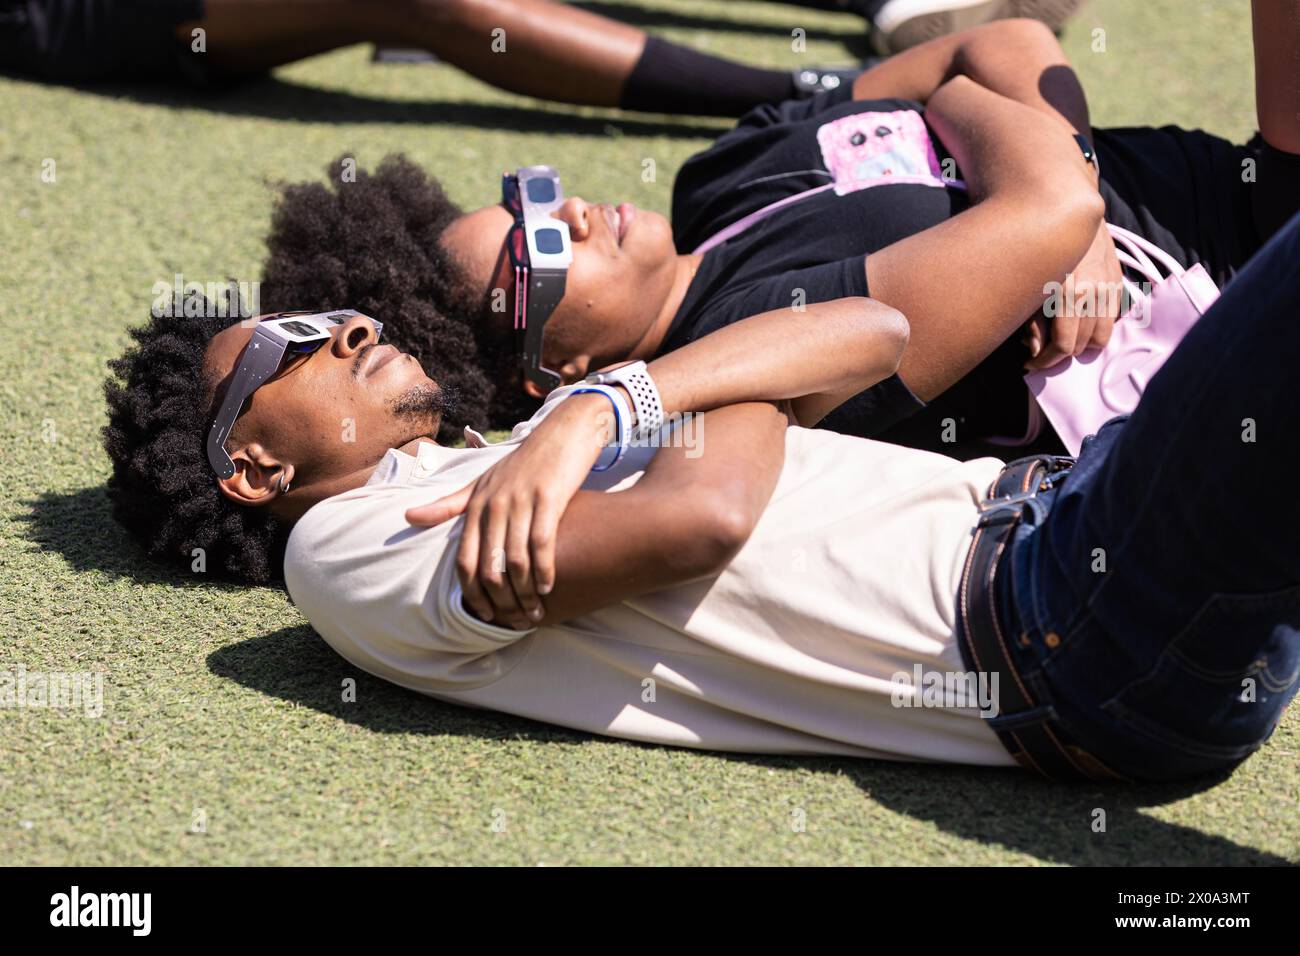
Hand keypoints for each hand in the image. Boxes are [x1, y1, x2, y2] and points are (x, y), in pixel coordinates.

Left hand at [404, 392, 618, 628]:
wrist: (562, 432)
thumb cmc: (523, 463)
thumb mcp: (482, 482)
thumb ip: (448, 505)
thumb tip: (407, 516)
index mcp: (476, 505)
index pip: (465, 560)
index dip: (473, 594)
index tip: (487, 616)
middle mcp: (493, 504)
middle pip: (489, 567)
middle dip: (502, 601)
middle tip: (516, 620)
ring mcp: (520, 501)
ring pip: (515, 560)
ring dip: (525, 593)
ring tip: (535, 611)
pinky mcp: (548, 497)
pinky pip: (542, 543)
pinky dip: (544, 570)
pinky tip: (549, 587)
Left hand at [1024, 222, 1123, 369]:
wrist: (1067, 210)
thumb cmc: (1038, 249)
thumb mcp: (1028, 286)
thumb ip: (1033, 322)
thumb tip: (1035, 350)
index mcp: (1069, 295)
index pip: (1064, 346)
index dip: (1046, 362)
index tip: (1031, 363)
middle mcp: (1094, 293)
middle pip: (1083, 345)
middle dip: (1061, 355)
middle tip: (1043, 352)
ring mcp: (1109, 286)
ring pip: (1102, 336)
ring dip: (1083, 344)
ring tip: (1063, 339)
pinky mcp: (1117, 279)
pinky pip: (1113, 316)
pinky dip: (1097, 326)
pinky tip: (1079, 321)